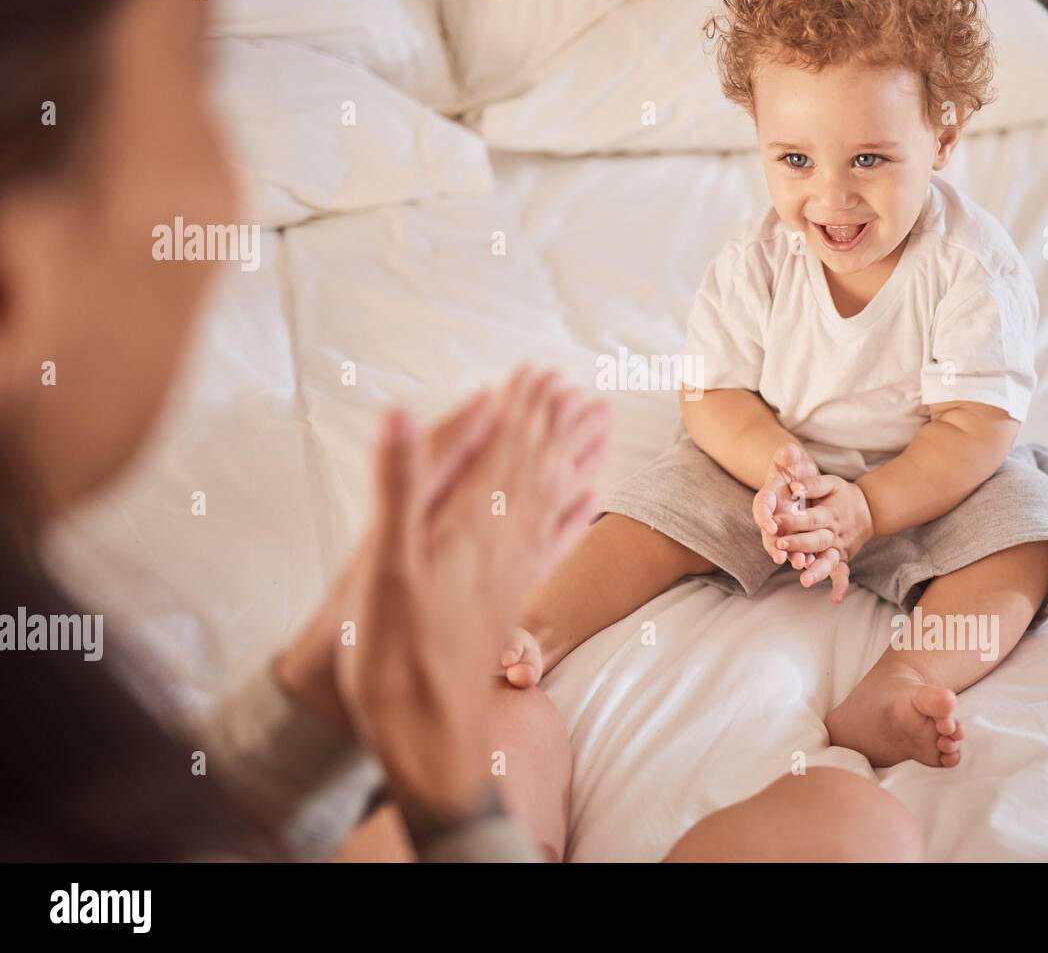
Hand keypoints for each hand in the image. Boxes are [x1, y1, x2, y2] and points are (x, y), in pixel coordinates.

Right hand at [282, 367, 610, 815]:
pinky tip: (593, 501)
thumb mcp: (383, 567)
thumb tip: (401, 411)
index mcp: (470, 527)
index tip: (539, 371)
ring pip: (555, 501)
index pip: (505, 452)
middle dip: (553, 423)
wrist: (430, 742)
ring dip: (575, 459)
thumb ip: (399, 487)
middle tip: (573, 383)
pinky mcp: (511, 602)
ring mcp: (511, 575)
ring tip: (599, 424)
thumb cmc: (394, 658)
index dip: (523, 410)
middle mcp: (502, 544)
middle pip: (538, 469)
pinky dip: (575, 516)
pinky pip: (554, 546)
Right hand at [752, 443, 820, 568]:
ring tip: (799, 564)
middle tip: (780, 556)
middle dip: (774, 545)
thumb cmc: (793, 464)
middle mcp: (773, 514)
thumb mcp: (790, 456)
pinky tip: (813, 563)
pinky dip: (804, 556)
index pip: (761, 506)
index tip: (770, 526)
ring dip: (790, 555)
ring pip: (783, 544)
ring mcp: (784, 525)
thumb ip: (788, 454)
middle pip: (769, 532)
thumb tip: (789, 450)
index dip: (764, 517)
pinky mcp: (796, 532)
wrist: (801, 476)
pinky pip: (798, 547)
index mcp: (768, 495)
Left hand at [773, 472, 874, 603]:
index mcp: (830, 514)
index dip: (793, 521)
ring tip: (805, 580)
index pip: (809, 519)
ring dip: (818, 570)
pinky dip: (841, 585)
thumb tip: (793, 487)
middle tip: (780, 545)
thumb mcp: (831, 483)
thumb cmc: (844, 495)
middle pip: (816, 541)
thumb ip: (813, 483)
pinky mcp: (841, 558)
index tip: (775, 522)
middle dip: (798, 544)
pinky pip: (842, 572)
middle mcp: (834, 533)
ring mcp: (839, 548)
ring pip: (829, 561)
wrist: (869, 509)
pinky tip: (836, 599)